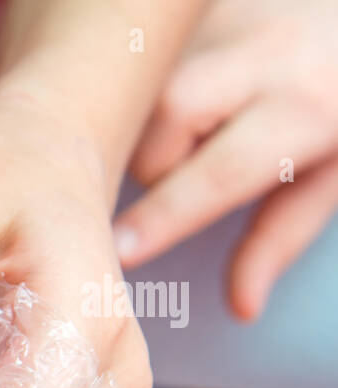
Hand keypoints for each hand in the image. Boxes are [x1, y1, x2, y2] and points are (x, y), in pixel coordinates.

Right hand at [113, 0, 337, 319]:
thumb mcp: (334, 175)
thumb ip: (281, 236)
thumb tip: (241, 308)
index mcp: (305, 108)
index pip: (220, 173)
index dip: (167, 216)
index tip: (122, 251)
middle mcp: (258, 57)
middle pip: (164, 125)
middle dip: (157, 163)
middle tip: (188, 169)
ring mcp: (216, 24)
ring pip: (142, 97)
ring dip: (149, 130)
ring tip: (192, 128)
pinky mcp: (187, 13)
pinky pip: (140, 69)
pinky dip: (144, 97)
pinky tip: (174, 97)